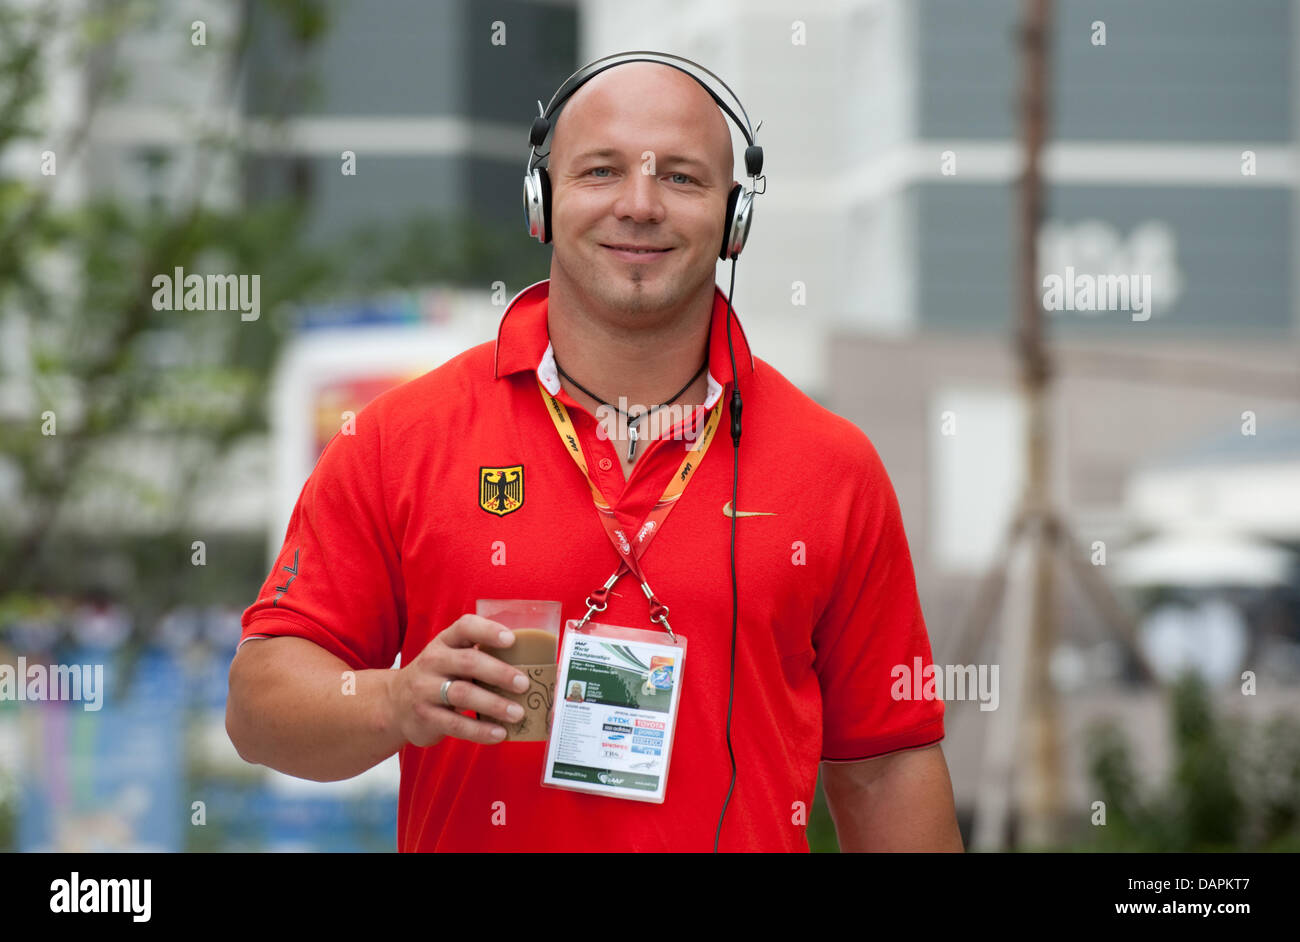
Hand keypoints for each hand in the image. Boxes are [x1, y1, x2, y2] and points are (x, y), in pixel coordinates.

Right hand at [386, 614, 529, 746]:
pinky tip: (499, 734)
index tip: (512, 640)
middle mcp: (433, 661)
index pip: (465, 626)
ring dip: (494, 704)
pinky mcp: (425, 716)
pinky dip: (480, 730)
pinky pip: (455, 724)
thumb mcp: (452, 659)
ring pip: (462, 694)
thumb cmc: (438, 677)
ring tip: (518, 713)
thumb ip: (480, 658)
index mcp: (445, 641)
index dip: (489, 631)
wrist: (394, 704)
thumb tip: (532, 668)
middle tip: (524, 684)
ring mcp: (425, 689)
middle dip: (499, 672)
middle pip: (468, 661)